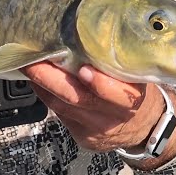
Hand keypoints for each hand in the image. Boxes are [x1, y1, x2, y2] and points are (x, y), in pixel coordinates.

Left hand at [24, 61, 175, 160]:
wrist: (145, 127)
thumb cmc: (137, 90)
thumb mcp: (138, 76)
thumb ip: (118, 64)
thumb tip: (90, 36)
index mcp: (133, 100)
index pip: (119, 96)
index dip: (100, 84)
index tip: (83, 69)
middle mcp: (113, 118)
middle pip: (78, 100)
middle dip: (51, 80)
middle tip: (33, 60)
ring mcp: (96, 131)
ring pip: (62, 108)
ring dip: (43, 85)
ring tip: (30, 64)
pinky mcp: (82, 138)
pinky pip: (60, 115)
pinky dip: (48, 96)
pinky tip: (40, 82)